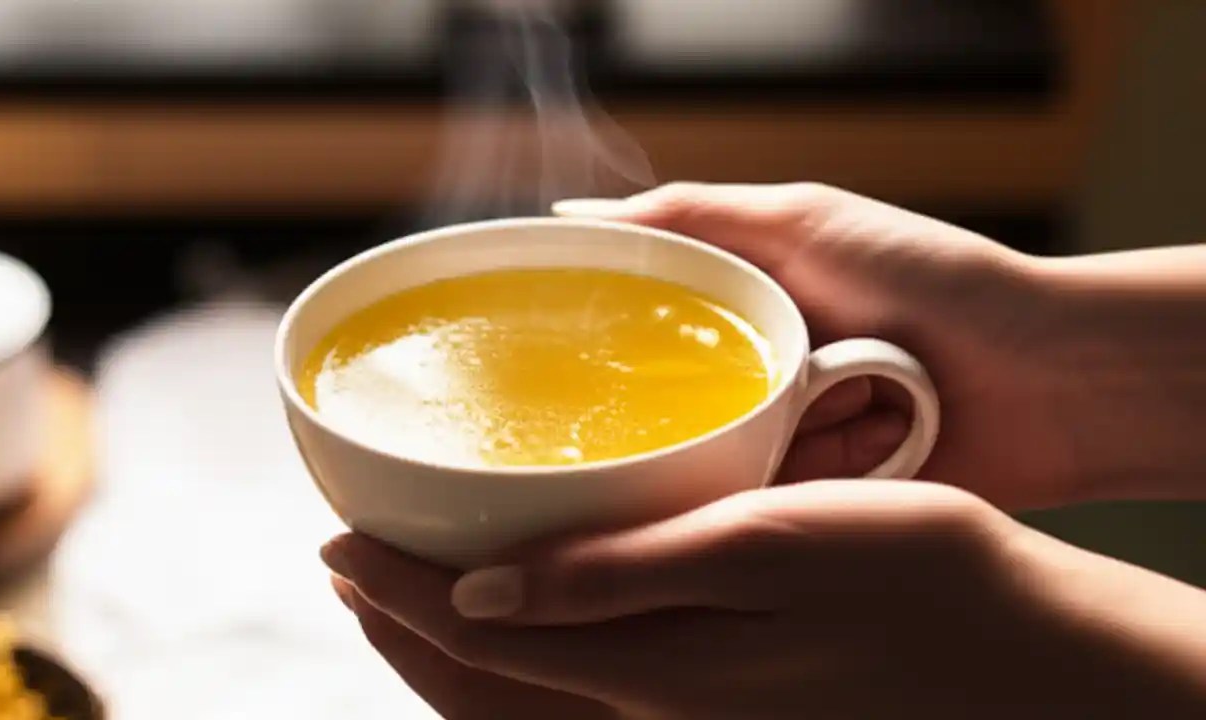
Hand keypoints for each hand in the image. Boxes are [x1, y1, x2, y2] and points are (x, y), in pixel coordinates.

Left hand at [324, 481, 1205, 718]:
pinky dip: (516, 676)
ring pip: (519, 708)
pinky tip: (526, 632)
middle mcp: (655, 717)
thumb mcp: (773, 551)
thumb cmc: (922, 584)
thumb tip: (483, 591)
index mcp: (653, 671)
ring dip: (446, 655)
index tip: (334, 540)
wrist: (1032, 662)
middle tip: (347, 564)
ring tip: (408, 598)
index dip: (392, 591)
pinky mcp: (719, 716)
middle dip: (399, 627)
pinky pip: (576, 710)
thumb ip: (622, 576)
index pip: (476, 639)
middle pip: (480, 688)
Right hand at [555, 183, 1079, 509]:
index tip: (566, 362)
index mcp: (751, 310)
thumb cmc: (938, 282)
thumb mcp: (808, 220)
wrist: (1051, 376)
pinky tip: (846, 454)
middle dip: (688, 407)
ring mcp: (797, 442)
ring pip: (722, 462)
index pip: (649, 333)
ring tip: (837, 408)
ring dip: (762, 443)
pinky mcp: (828, 503)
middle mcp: (764, 378)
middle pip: (676, 407)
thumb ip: (697, 215)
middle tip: (695, 402)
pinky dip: (802, 483)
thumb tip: (582, 218)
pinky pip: (775, 506)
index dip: (612, 345)